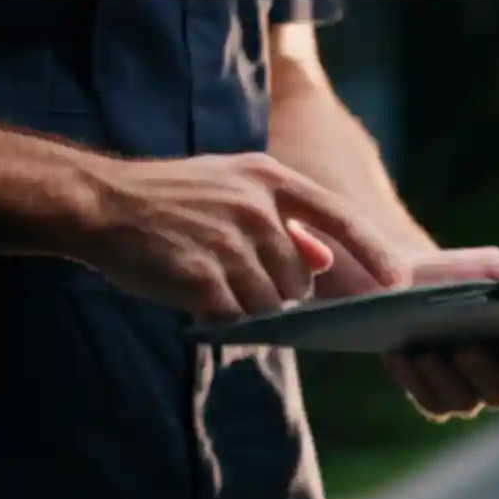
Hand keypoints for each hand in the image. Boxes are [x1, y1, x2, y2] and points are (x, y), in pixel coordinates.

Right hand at [75, 153, 407, 320]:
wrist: (100, 204)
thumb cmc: (172, 202)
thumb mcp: (233, 192)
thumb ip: (285, 224)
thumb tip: (326, 262)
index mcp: (268, 179)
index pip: (339, 218)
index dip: (373, 252)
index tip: (398, 281)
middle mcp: (255, 207)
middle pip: (300, 279)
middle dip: (278, 291)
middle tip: (237, 278)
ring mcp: (228, 241)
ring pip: (270, 304)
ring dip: (247, 307)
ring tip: (210, 282)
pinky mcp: (201, 275)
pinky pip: (236, 317)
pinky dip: (223, 318)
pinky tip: (198, 299)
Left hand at [380, 247, 498, 420]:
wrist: (401, 281)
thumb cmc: (457, 276)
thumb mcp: (490, 269)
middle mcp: (498, 379)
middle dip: (482, 372)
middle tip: (465, 347)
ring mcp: (464, 392)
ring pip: (464, 403)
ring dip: (445, 379)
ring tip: (426, 352)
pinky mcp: (430, 398)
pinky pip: (427, 402)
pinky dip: (413, 380)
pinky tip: (399, 356)